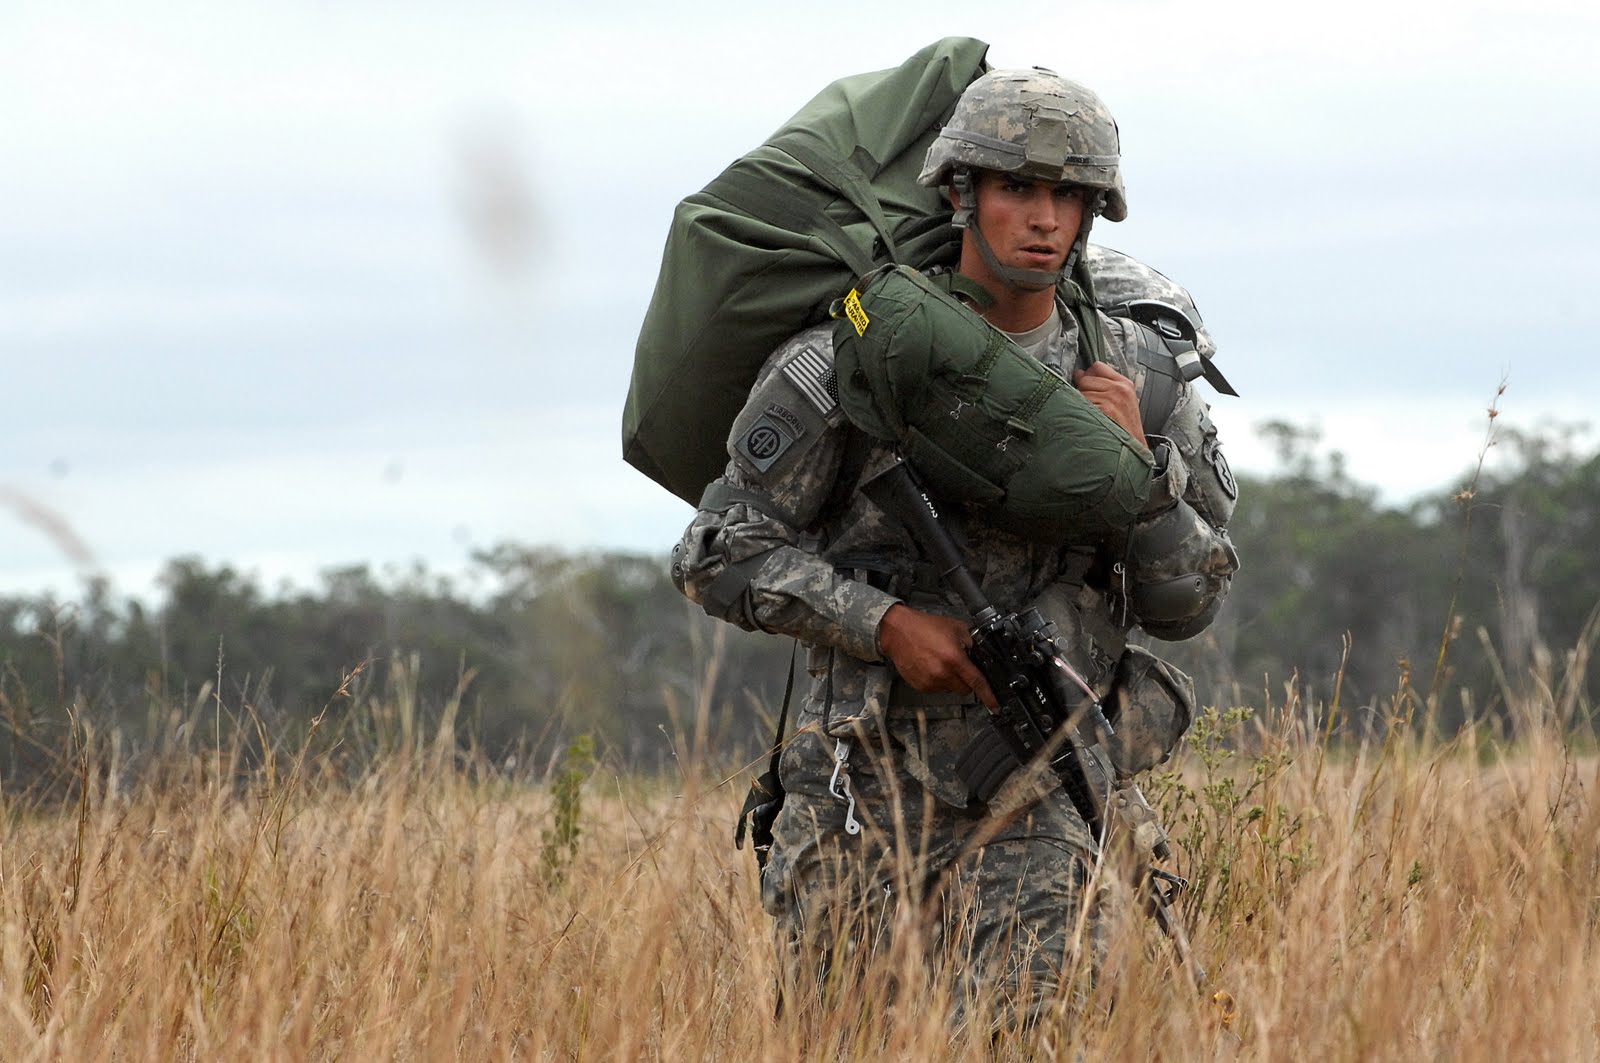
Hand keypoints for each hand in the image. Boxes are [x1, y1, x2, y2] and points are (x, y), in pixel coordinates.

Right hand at [877, 604, 996, 708]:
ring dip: (951, 680)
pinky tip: (931, 666)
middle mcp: (942, 673)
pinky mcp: (920, 686)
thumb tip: (982, 655)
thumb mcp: (955, 628)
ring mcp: (930, 682)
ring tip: (940, 662)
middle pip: (965, 689)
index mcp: (954, 659)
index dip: (989, 696)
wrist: (898, 632)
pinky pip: (937, 689)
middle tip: (958, 665)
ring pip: (950, 689)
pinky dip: (938, 681)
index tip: (996, 706)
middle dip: (966, 680)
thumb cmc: (924, 627)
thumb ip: (972, 642)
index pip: (977, 682)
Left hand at [1073, 362, 1147, 447]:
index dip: (1089, 375)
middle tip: (1092, 406)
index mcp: (1124, 384)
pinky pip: (1081, 403)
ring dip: (1081, 403)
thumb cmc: (1124, 427)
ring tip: (1092, 415)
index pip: (1098, 366)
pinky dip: (1081, 411)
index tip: (1087, 385)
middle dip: (1084, 390)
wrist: (1132, 448)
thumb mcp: (1122, 401)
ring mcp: (1111, 399)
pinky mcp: (1103, 409)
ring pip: (1081, 391)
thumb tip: (1080, 373)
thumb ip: (1104, 385)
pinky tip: (1090, 420)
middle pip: (1086, 378)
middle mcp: (1119, 389)